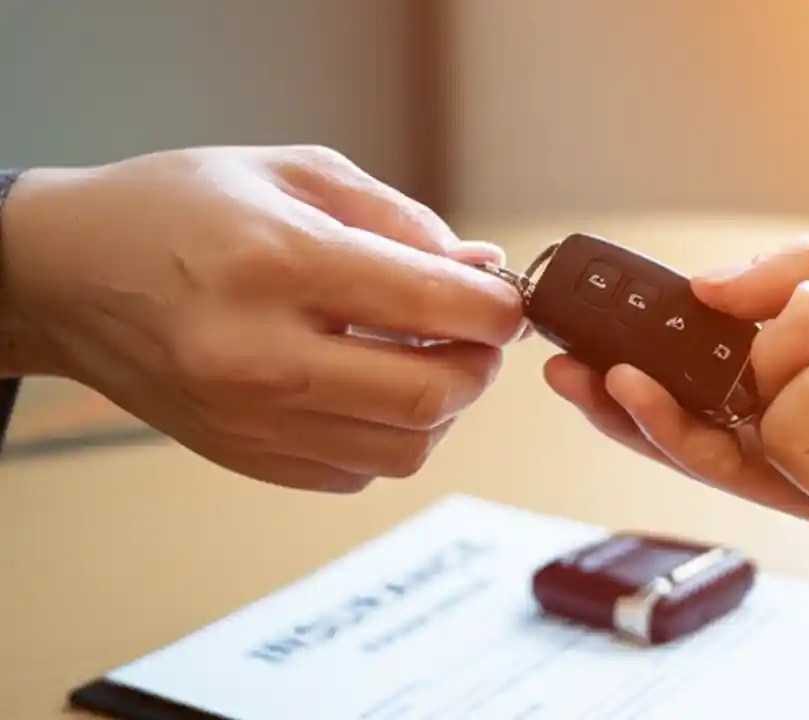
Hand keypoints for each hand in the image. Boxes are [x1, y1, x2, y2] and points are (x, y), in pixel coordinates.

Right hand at [0, 146, 523, 490]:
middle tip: (476, 333)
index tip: (507, 298)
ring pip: (407, 446)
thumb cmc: (180, 210)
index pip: (437, 306)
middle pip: (434, 396)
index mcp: (279, 264)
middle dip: (481, 364)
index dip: (499, 307)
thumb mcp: (294, 173)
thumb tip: (483, 271)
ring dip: (442, 405)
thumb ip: (403, 222)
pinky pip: (361, 470)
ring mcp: (251, 420)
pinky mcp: (248, 458)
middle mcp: (262, 354)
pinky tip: (369, 387)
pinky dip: (391, 433)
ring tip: (421, 356)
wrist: (69, 274)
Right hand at [546, 220, 808, 558]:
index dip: (666, 355)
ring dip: (710, 392)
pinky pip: (802, 455)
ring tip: (686, 347)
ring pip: (737, 453)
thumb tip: (704, 288)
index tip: (607, 327)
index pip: (732, 370)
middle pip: (711, 431)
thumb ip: (803, 272)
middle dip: (636, 404)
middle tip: (573, 369)